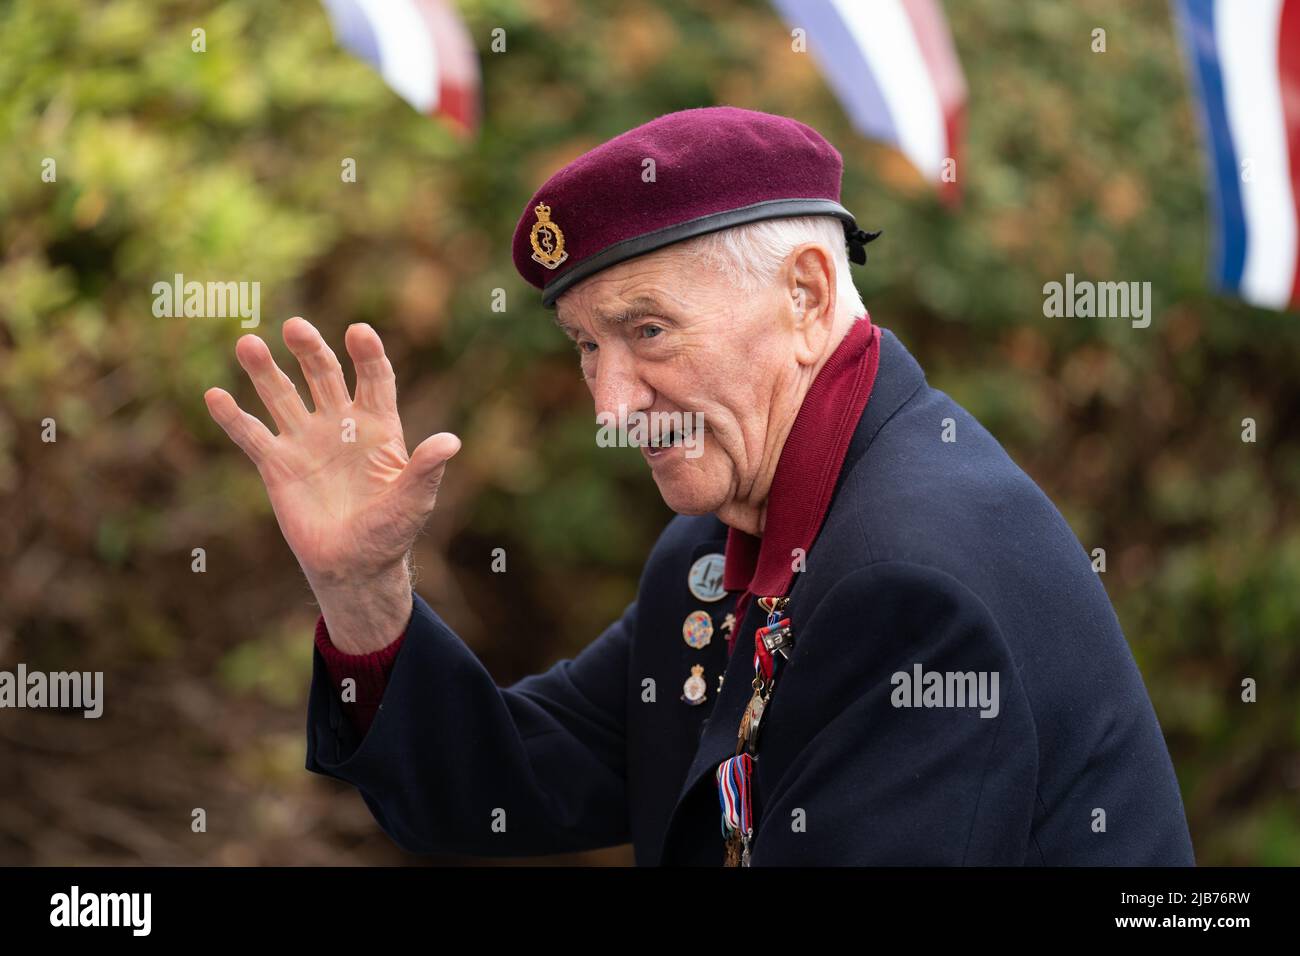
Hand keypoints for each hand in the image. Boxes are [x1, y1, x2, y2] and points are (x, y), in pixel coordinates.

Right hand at [204, 317, 459, 648]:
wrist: (354, 566)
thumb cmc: (390, 532)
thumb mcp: (413, 501)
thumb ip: (426, 470)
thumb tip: (451, 442)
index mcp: (378, 425)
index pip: (373, 379)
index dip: (367, 354)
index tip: (359, 332)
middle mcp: (340, 424)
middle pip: (323, 376)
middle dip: (310, 351)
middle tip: (295, 327)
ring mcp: (306, 440)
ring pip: (282, 396)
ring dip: (264, 370)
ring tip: (247, 343)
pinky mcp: (277, 465)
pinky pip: (251, 435)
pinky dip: (233, 417)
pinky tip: (214, 396)